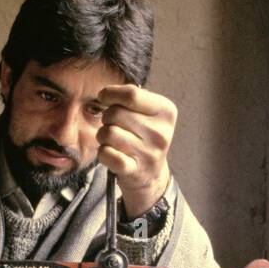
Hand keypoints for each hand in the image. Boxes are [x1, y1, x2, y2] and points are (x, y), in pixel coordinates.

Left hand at [96, 84, 176, 217]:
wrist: (151, 174)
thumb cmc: (143, 135)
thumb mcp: (147, 112)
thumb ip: (130, 98)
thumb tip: (105, 94)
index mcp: (166, 112)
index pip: (131, 95)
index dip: (110, 93)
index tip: (104, 96)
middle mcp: (161, 133)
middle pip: (116, 113)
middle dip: (106, 117)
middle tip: (113, 125)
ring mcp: (149, 153)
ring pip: (108, 133)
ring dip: (102, 135)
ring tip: (112, 140)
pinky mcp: (135, 171)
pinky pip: (106, 153)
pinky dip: (102, 152)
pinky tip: (111, 153)